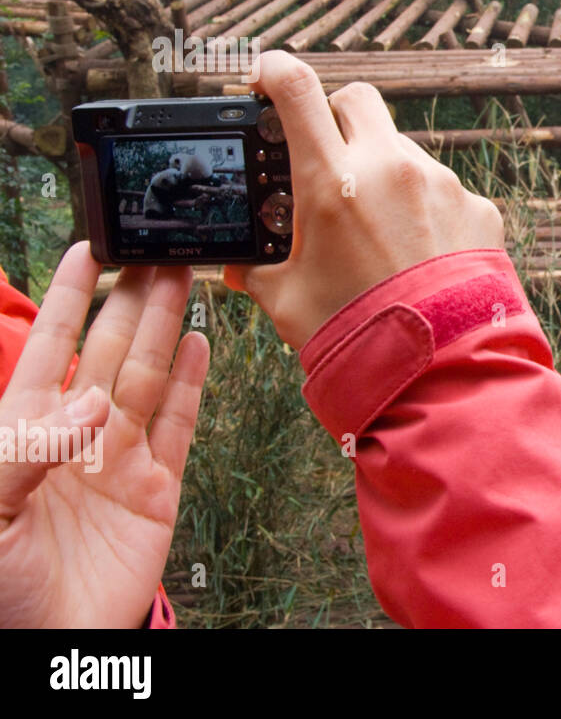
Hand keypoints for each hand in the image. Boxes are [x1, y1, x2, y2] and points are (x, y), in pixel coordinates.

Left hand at [0, 244, 208, 627]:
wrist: (44, 647)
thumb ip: (26, 447)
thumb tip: (92, 403)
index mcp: (26, 428)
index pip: (50, 344)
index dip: (67, 296)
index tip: (87, 248)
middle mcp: (77, 433)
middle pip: (111, 348)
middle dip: (131, 296)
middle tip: (157, 250)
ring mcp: (120, 458)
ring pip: (149, 375)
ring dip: (166, 325)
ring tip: (183, 277)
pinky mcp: (158, 489)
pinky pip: (181, 425)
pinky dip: (194, 383)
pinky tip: (200, 344)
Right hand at [224, 51, 505, 348]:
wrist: (439, 370)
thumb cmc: (356, 334)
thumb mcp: (286, 299)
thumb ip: (258, 270)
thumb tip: (238, 266)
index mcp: (332, 181)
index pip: (296, 89)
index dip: (273, 71)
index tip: (263, 76)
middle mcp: (389, 168)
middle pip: (357, 99)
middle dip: (336, 116)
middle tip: (324, 155)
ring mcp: (440, 184)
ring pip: (403, 149)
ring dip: (382, 172)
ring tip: (375, 231)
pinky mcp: (477, 207)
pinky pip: (443, 191)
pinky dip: (424, 209)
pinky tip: (418, 254)